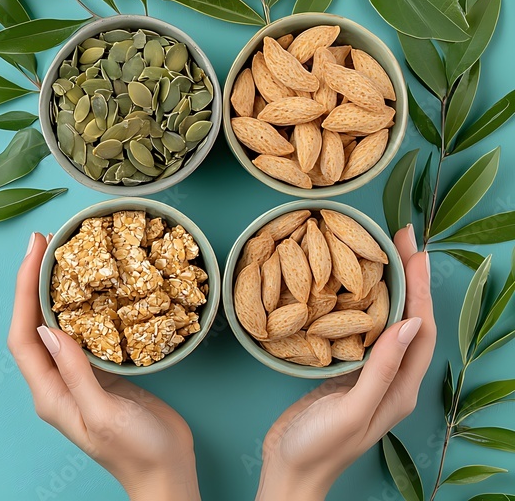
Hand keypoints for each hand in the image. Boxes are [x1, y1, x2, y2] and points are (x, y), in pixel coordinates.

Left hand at [8, 232, 200, 500]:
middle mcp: (56, 381)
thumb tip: (48, 328)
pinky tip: (93, 285)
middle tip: (45, 240)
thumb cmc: (136, 452)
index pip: (22, 335)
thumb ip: (75, 372)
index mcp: (48, 393)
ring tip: (63, 253)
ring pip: (57, 323)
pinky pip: (83, 331)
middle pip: (34, 323)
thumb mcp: (104, 413)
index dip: (23, 290)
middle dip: (34, 280)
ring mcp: (78, 376)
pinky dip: (83, 304)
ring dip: (55, 288)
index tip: (33, 252)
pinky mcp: (102, 372)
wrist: (166, 474)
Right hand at [256, 224, 434, 500]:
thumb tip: (409, 322)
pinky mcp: (343, 372)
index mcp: (402, 387)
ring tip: (375, 252)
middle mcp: (391, 378)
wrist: (289, 470)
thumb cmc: (319, 446)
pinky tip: (345, 288)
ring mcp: (367, 375)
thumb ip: (382, 369)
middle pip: (407, 318)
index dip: (419, 286)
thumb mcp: (352, 409)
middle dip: (406, 277)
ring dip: (384, 286)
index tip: (412, 248)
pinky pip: (359, 330)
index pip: (420, 327)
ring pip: (384, 321)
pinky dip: (358, 303)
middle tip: (396, 237)